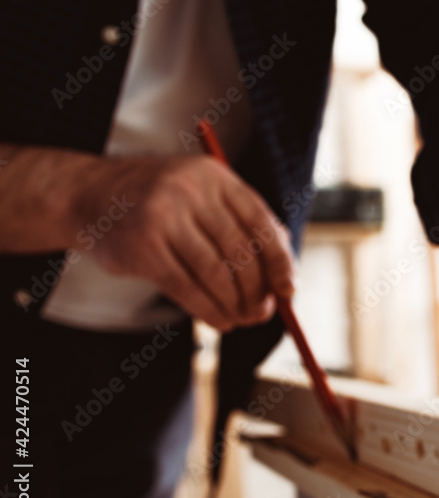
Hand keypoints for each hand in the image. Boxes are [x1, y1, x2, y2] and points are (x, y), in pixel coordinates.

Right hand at [74, 155, 294, 330]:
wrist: (89, 196)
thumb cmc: (160, 203)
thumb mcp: (202, 196)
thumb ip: (242, 225)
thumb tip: (284, 276)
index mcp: (214, 176)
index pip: (261, 222)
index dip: (280, 260)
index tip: (289, 289)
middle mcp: (190, 191)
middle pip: (240, 251)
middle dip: (258, 290)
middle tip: (264, 312)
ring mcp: (163, 218)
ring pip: (216, 274)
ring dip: (234, 305)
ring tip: (242, 319)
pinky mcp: (142, 248)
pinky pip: (187, 288)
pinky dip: (209, 310)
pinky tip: (220, 321)